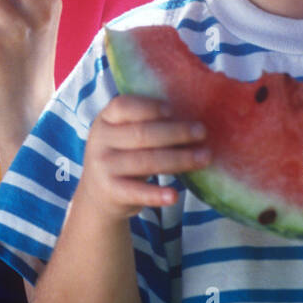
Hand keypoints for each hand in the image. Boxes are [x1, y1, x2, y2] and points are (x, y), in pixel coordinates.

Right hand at [74, 95, 209, 224]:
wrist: (99, 193)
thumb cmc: (123, 154)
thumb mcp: (124, 133)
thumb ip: (147, 123)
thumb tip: (191, 118)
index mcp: (105, 119)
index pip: (124, 106)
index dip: (150, 107)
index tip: (174, 110)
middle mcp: (100, 140)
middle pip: (141, 134)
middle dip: (176, 132)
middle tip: (202, 132)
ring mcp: (103, 167)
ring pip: (145, 161)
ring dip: (179, 159)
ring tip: (203, 157)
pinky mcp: (110, 191)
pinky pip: (137, 192)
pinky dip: (157, 195)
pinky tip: (174, 196)